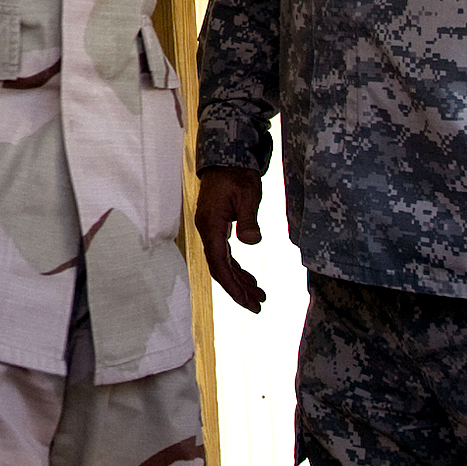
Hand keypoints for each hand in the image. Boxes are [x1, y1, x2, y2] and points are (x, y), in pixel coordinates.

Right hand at [194, 167, 265, 312]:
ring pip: (222, 263)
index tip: (248, 302)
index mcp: (211, 225)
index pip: (218, 263)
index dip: (232, 285)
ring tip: (259, 296)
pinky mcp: (217, 227)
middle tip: (259, 306)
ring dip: (239, 281)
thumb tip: (251, 241)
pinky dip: (236, 268)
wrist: (227, 159)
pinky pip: (224, 254)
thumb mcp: (248, 195)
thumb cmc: (237, 175)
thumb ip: (248, 219)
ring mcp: (210, 229)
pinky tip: (249, 278)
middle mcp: (207, 230)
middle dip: (237, 289)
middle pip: (219, 268)